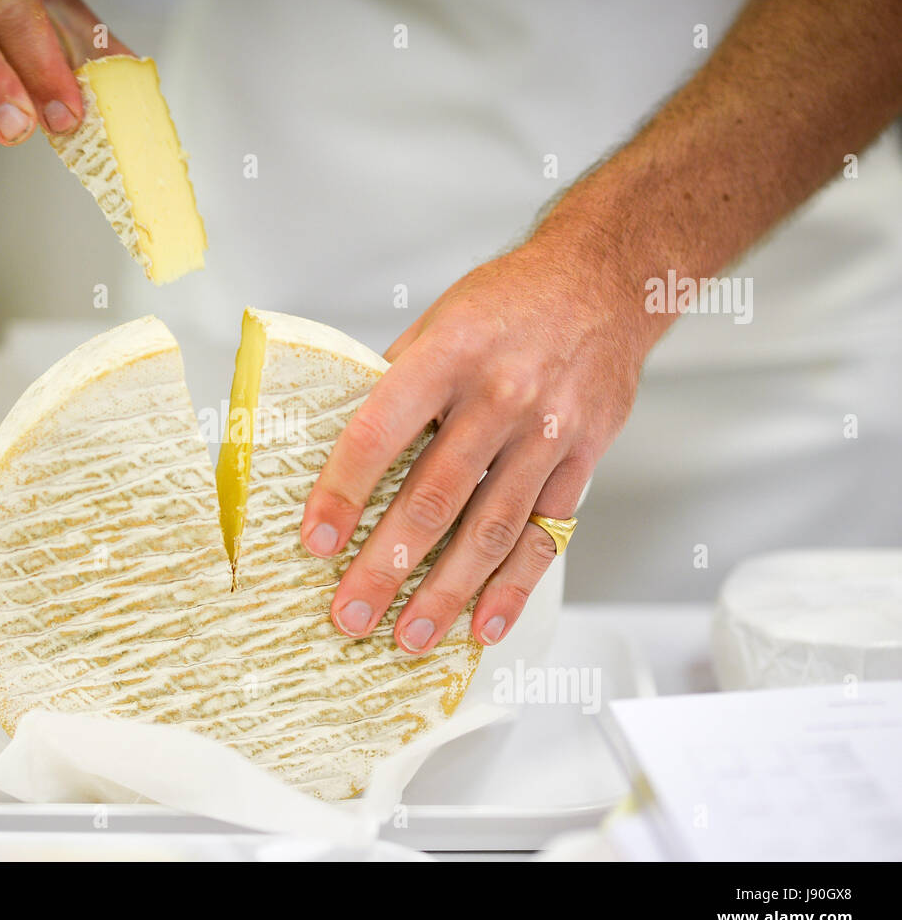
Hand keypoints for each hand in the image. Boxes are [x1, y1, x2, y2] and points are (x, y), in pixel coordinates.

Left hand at [301, 238, 654, 652]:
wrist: (604, 281)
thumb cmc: (509, 302)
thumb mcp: (439, 321)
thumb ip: (396, 385)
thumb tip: (343, 452)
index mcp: (448, 354)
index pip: (380, 433)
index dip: (341, 492)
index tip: (315, 541)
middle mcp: (499, 396)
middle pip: (434, 498)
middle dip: (386, 565)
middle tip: (351, 614)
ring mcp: (546, 432)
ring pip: (490, 530)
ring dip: (445, 594)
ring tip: (409, 638)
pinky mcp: (583, 459)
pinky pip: (544, 536)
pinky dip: (513, 587)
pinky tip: (483, 625)